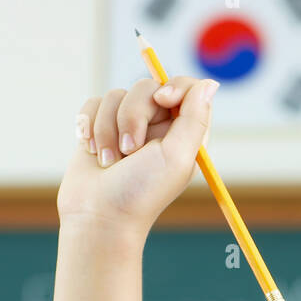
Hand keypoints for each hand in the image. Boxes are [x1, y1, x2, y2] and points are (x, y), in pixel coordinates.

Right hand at [57, 76, 218, 239]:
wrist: (98, 217)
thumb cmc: (140, 193)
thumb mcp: (177, 157)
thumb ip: (195, 119)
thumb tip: (210, 83)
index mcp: (182, 136)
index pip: (186, 88)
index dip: (172, 87)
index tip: (162, 100)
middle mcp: (157, 129)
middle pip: (147, 87)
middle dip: (133, 116)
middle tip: (130, 150)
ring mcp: (126, 127)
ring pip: (116, 95)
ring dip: (107, 129)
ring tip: (109, 161)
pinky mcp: (100, 128)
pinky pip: (94, 103)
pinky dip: (89, 126)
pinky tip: (91, 151)